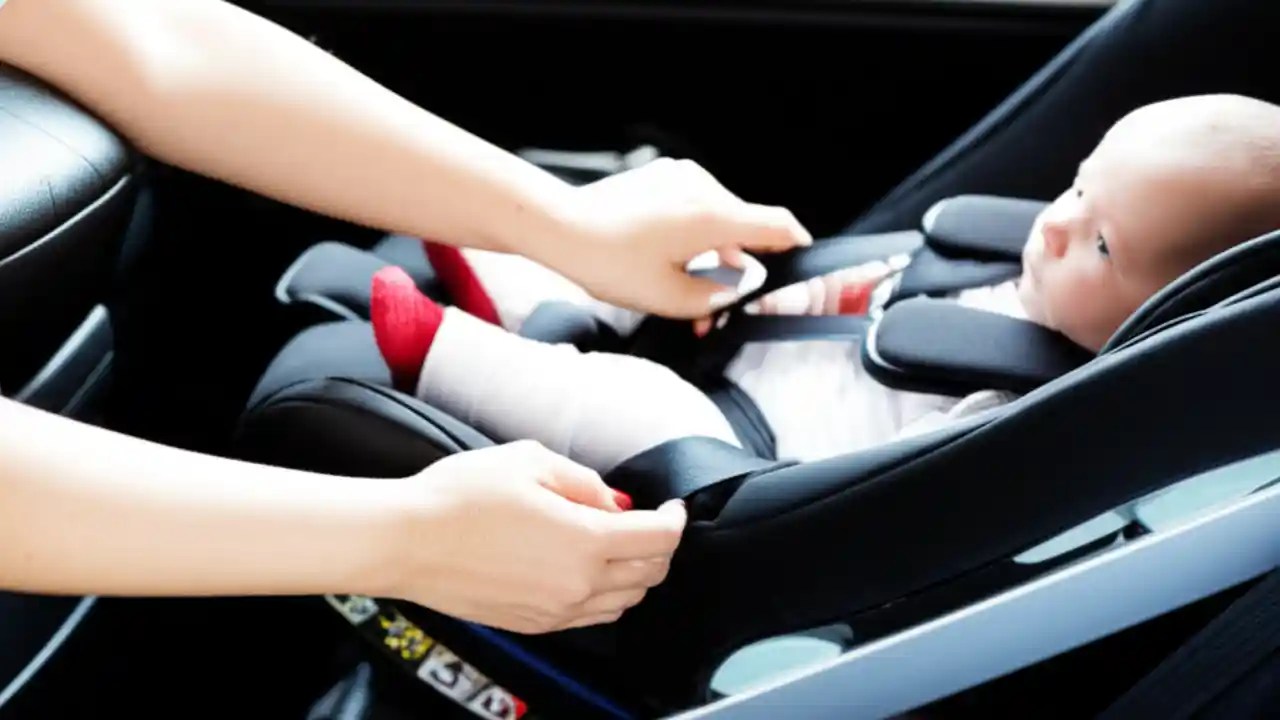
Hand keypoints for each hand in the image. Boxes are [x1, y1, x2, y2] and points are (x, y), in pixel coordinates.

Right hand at [384, 441, 686, 633]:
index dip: (675, 519)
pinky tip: (589, 570)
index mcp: (585, 541)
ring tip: (621, 545)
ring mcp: (556, 610)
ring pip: (625, 602)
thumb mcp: (530, 461)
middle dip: (660, 546)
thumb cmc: (458, 497)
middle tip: (651, 522)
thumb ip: (584, 481)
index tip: (673, 506)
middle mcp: (578, 584)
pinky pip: (591, 616)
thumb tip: (613, 502)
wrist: (404, 541)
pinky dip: (606, 595)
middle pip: (650, 574)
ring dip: (636, 574)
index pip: (659, 539)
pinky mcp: (534, 623)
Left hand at [544, 158, 811, 319]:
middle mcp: (704, 189)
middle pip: (740, 229)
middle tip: (713, 310)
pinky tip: (666, 261)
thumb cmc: (609, 261)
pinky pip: (690, 208)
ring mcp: (681, 178)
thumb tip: (736, 289)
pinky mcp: (661, 177)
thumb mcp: (670, 298)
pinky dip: (689, 235)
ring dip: (709, 255)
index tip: (802, 258)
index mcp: (713, 216)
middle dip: (733, 270)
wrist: (559, 226)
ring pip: (714, 221)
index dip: (795, 246)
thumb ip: (716, 299)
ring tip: (684, 292)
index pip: (776, 226)